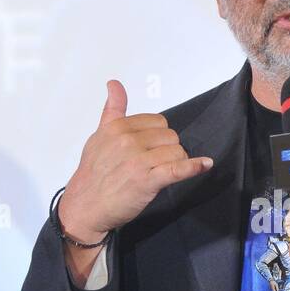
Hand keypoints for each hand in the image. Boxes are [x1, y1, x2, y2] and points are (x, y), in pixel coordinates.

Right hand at [58, 80, 212, 239]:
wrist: (85, 206)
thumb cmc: (93, 175)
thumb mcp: (98, 136)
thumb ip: (112, 110)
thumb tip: (114, 84)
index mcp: (117, 127)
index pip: (157, 122)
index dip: (158, 136)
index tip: (151, 148)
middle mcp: (128, 141)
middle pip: (170, 136)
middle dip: (167, 149)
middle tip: (155, 163)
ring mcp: (138, 160)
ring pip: (176, 151)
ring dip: (175, 162)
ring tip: (161, 172)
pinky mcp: (147, 180)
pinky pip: (177, 169)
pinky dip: (194, 167)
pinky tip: (204, 164)